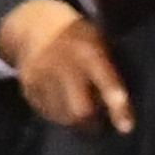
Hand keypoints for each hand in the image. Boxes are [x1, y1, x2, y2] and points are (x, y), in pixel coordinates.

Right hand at [0, 0, 133, 133]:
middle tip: (99, 126)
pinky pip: (47, 113)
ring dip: (75, 122)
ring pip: (62, 116)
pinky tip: (63, 104)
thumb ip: (111, 69)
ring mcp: (41, 78)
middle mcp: (63, 66)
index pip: (107, 84)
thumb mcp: (101, 43)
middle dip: (93, 124)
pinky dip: (58, 114)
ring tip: (81, 113)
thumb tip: (122, 104)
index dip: (118, 107)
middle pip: (79, 110)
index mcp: (89, 53)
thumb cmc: (80, 38)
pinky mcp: (28, 88)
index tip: (126, 128)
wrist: (35, 26)